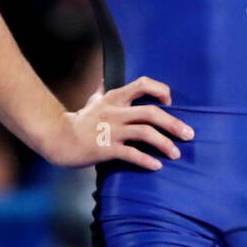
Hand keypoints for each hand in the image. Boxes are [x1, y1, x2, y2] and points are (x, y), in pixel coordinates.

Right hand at [47, 76, 192, 169]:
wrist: (58, 139)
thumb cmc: (79, 120)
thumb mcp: (93, 101)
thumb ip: (104, 91)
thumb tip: (105, 80)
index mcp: (115, 98)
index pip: (143, 84)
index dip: (160, 90)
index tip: (170, 102)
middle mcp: (115, 112)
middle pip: (152, 113)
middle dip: (174, 124)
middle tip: (189, 135)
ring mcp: (111, 130)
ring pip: (145, 133)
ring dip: (165, 144)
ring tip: (176, 153)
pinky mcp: (106, 149)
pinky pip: (131, 154)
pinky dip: (146, 160)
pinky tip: (156, 166)